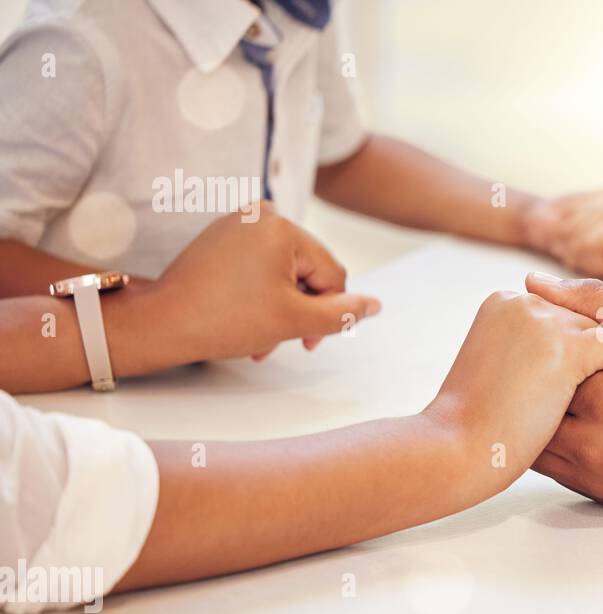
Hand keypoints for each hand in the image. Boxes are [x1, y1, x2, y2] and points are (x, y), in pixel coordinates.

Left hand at [152, 204, 381, 362]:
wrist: (159, 323)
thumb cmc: (223, 319)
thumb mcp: (294, 320)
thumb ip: (342, 313)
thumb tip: (375, 305)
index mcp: (282, 227)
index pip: (331, 274)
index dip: (329, 312)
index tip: (308, 342)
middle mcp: (261, 215)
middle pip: (307, 271)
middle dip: (300, 311)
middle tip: (282, 341)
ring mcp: (237, 223)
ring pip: (283, 272)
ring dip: (280, 307)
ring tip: (262, 339)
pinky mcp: (220, 237)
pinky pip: (258, 266)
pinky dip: (260, 294)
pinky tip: (247, 319)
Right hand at [428, 274, 602, 496]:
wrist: (456, 446)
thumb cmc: (472, 418)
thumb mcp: (492, 361)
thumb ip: (522, 342)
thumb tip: (554, 347)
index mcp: (503, 302)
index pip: (556, 313)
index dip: (555, 351)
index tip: (531, 381)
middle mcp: (525, 302)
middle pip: (579, 320)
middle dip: (576, 356)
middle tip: (545, 395)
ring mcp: (547, 324)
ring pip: (599, 333)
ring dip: (592, 368)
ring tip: (559, 402)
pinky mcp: (568, 350)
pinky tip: (576, 401)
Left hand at [524, 276, 602, 511]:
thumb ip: (592, 303)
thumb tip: (534, 283)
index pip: (536, 366)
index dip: (535, 348)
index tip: (541, 337)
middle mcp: (593, 443)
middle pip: (529, 409)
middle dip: (529, 386)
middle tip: (536, 366)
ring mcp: (596, 474)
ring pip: (536, 442)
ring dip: (536, 418)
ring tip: (550, 394)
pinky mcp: (602, 494)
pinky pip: (555, 468)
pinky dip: (554, 443)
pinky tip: (572, 421)